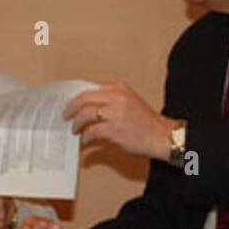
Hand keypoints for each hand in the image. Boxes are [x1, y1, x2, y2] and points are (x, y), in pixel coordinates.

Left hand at [63, 82, 177, 160]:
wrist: (162, 136)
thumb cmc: (145, 122)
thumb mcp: (128, 101)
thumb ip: (109, 100)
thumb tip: (85, 106)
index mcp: (119, 89)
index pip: (89, 88)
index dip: (75, 96)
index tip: (68, 102)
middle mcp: (117, 98)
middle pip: (83, 98)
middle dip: (71, 108)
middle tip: (65, 115)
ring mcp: (116, 113)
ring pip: (85, 114)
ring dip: (76, 123)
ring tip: (74, 129)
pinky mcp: (115, 129)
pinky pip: (92, 131)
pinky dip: (86, 136)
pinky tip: (86, 140)